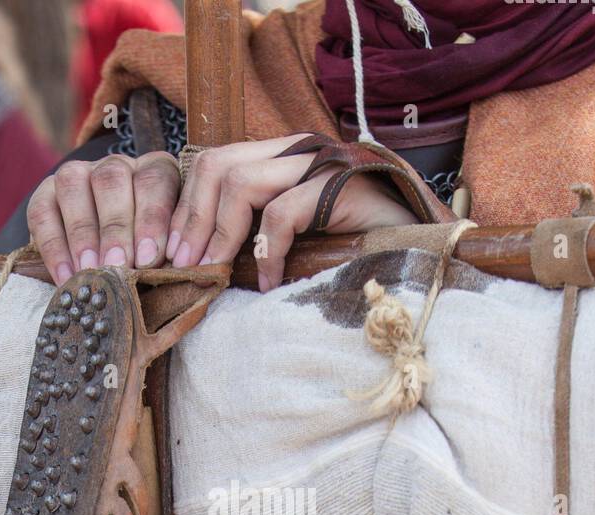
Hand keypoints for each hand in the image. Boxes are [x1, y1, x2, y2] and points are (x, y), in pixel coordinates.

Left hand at [25, 136, 417, 289]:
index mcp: (279, 159)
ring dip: (217, 234)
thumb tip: (199, 265)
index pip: (210, 165)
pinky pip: (284, 211)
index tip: (169, 255)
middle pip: (215, 165)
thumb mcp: (293, 244)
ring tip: (213, 274)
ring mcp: (320, 163)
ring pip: (241, 182)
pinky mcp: (342, 184)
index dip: (182, 209)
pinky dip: (269, 251)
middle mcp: (296, 151)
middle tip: (181, 267)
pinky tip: (269, 283)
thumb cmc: (357, 253)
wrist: (425, 251)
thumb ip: (254, 238)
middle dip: (189, 220)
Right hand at [27, 151, 180, 283]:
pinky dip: (54, 247)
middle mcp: (116, 165)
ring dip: (83, 233)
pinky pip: (42, 212)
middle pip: (112, 180)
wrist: (104, 263)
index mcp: (154, 170)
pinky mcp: (45, 193)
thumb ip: (165, 256)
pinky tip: (66, 275)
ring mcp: (77, 174)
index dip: (152, 219)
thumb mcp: (163, 253)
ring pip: (74, 186)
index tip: (149, 259)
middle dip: (116, 228)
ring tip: (89, 270)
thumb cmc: (145, 258)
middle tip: (118, 265)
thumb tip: (166, 274)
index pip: (154, 181)